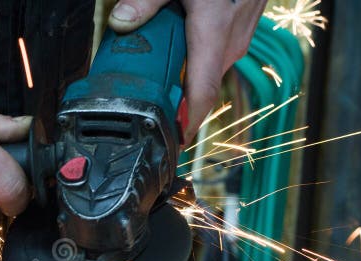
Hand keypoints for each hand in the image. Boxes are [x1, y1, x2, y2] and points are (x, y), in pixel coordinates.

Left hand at [108, 0, 267, 138]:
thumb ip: (147, 0)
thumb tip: (121, 22)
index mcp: (216, 34)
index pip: (203, 94)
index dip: (187, 125)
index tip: (173, 146)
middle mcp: (232, 41)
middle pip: (201, 86)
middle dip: (176, 103)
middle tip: (149, 114)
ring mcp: (239, 34)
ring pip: (208, 69)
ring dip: (185, 79)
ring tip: (158, 84)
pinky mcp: (239, 27)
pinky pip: (215, 54)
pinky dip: (195, 61)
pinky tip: (176, 52)